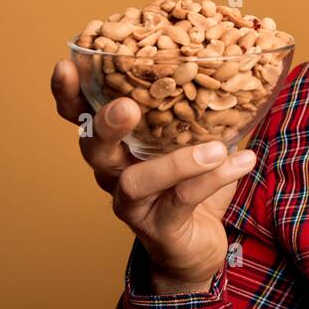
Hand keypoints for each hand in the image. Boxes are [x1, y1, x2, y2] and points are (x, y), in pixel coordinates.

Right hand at [50, 59, 256, 292]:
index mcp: (117, 144)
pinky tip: (242, 161)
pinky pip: (181, 201)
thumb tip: (235, 59)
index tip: (66, 64)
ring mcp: (133, 204)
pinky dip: (213, 179)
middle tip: (125, 106)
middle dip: (106, 125)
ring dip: (176, 162)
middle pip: (94, 148)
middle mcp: (114, 172)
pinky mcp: (158, 228)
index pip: (81, 116)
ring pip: (135, 182)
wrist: (195, 249)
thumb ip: (203, 107)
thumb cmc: (191, 185)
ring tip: (215, 148)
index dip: (69, 94)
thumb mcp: (194, 139)